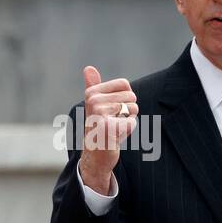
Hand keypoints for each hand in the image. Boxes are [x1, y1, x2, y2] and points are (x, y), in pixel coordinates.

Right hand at [79, 65, 137, 193]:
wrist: (95, 154)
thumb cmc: (99, 127)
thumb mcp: (96, 104)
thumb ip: (94, 86)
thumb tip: (88, 68)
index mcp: (92, 93)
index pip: (125, 84)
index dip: (126, 97)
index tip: (113, 108)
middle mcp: (94, 101)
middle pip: (131, 97)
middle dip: (128, 111)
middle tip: (114, 121)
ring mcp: (100, 114)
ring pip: (133, 109)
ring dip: (128, 120)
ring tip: (115, 128)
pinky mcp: (109, 128)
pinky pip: (132, 123)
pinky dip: (129, 131)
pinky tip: (116, 136)